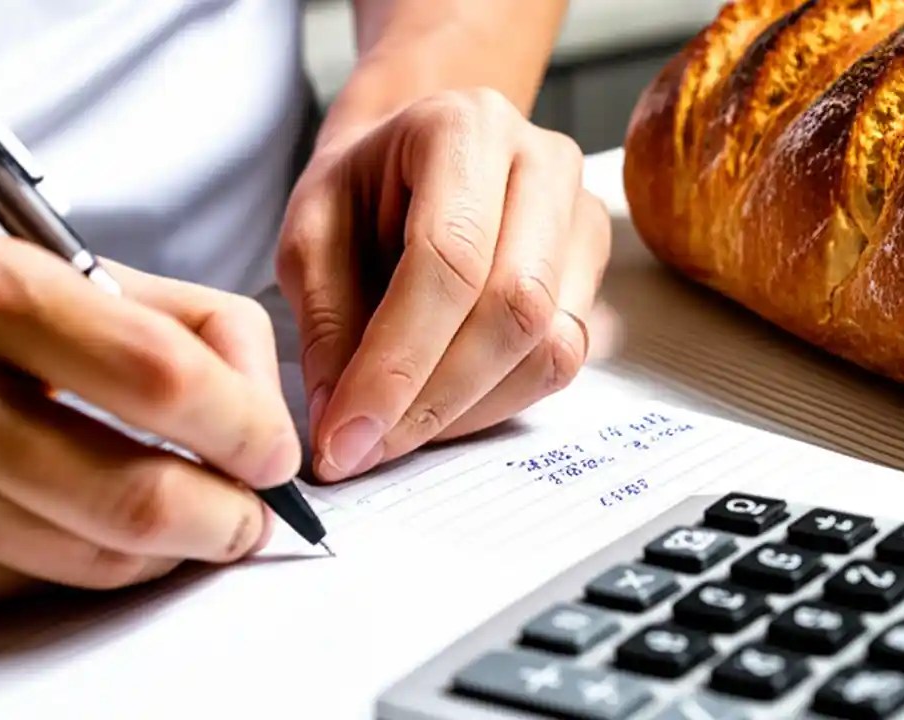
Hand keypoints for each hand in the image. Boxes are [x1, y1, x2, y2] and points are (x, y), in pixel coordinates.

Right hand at [0, 236, 299, 609]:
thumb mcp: (64, 269)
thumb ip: (190, 329)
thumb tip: (268, 424)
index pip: (160, 375)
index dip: (247, 426)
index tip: (273, 450)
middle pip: (136, 495)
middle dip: (229, 517)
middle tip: (251, 512)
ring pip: (99, 559)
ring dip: (172, 548)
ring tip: (186, 512)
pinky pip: (44, 586)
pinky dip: (100, 563)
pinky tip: (99, 524)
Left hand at [277, 88, 611, 481]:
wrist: (413, 155)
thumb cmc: (360, 187)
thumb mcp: (310, 234)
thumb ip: (325, 323)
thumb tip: (342, 425)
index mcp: (463, 128)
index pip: (448, 260)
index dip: (398, 362)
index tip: (346, 434)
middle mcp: (542, 163)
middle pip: (513, 307)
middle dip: (434, 399)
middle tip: (366, 449)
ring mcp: (580, 217)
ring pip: (549, 345)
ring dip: (467, 410)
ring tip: (397, 429)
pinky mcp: (593, 268)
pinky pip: (562, 359)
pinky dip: (496, 401)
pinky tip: (441, 404)